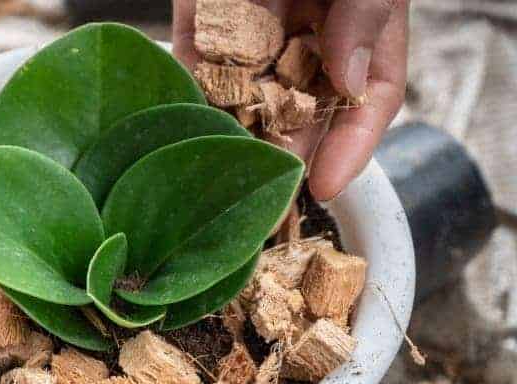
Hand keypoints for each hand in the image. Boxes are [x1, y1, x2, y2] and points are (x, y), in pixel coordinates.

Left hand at [173, 0, 409, 200]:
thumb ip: (361, 16)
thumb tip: (350, 82)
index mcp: (355, 33)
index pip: (365, 103)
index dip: (350, 150)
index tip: (326, 187)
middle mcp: (303, 43)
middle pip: (298, 117)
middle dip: (282, 160)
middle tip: (264, 202)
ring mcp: (250, 35)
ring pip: (243, 103)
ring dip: (232, 142)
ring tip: (220, 181)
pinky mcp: (200, 25)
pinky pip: (190, 70)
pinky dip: (185, 101)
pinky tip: (181, 133)